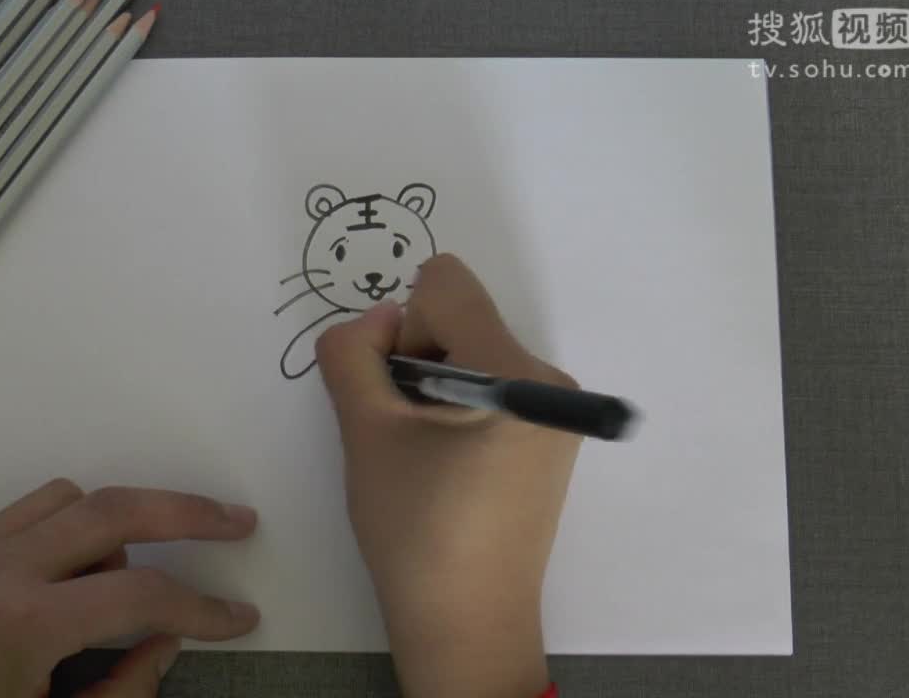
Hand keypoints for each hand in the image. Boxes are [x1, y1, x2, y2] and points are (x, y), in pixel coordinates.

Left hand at [0, 481, 260, 697]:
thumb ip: (121, 692)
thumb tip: (169, 642)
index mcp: (24, 624)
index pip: (144, 595)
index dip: (204, 608)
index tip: (240, 618)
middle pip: (118, 509)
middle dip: (190, 512)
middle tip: (238, 521)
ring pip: (74, 497)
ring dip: (120, 523)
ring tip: (136, 571)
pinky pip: (31, 507)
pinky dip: (72, 522)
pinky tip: (79, 566)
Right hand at [315, 254, 579, 697]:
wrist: (467, 622)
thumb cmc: (416, 530)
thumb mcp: (365, 432)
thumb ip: (352, 354)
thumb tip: (375, 321)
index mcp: (516, 373)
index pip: (445, 286)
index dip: (400, 329)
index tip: (396, 392)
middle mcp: (550, 380)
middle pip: (460, 319)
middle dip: (416, 362)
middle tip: (403, 435)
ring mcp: (555, 413)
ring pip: (470, 354)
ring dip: (431, 391)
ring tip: (424, 459)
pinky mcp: (548, 440)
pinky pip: (490, 389)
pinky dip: (456, 412)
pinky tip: (445, 469)